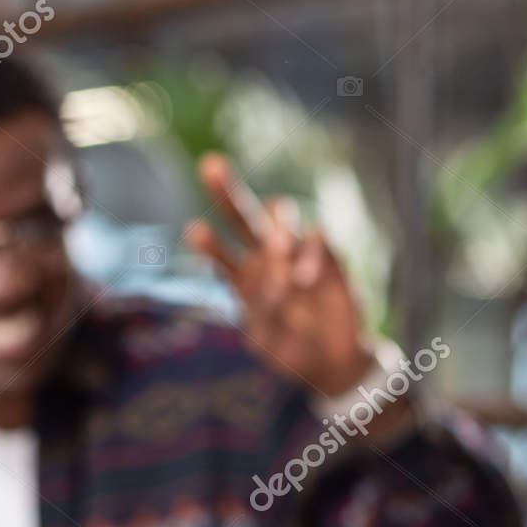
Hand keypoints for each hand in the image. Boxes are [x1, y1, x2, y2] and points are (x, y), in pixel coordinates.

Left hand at [185, 153, 375, 398]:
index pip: (220, 254)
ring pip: (279, 214)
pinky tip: (304, 278)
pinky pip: (317, 237)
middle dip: (225, 191)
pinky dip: (309, 252)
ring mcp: (296, 254)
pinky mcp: (328, 257)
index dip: (208, 243)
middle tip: (210, 165)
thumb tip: (276, 286)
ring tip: (278, 249)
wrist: (331, 362)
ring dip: (276, 225)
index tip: (196, 231)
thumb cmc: (292, 352)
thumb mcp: (268, 344)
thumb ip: (265, 316)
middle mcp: (266, 259)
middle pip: (242, 216)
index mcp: (244, 280)